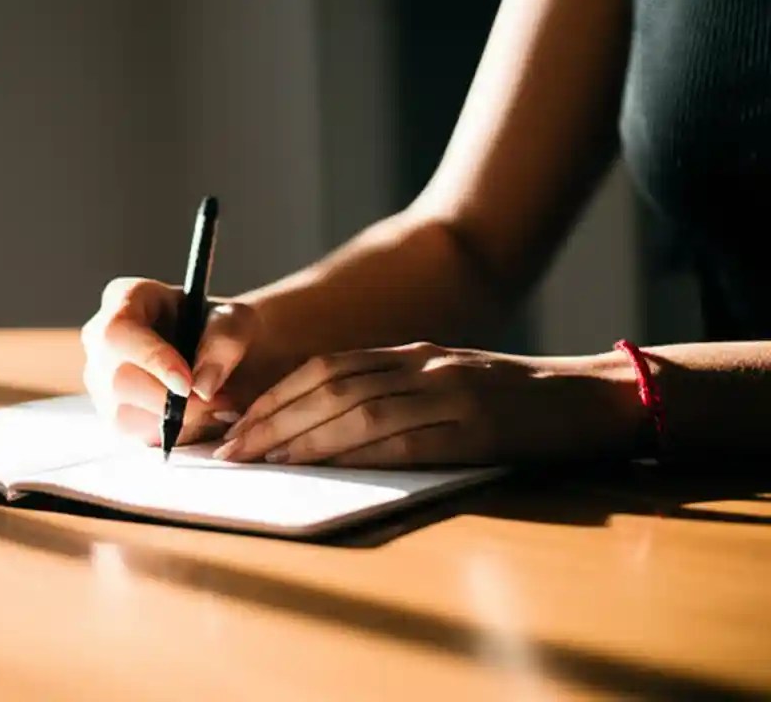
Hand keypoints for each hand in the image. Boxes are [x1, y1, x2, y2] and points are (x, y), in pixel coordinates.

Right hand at [81, 277, 268, 445]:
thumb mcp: (236, 322)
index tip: (187, 384)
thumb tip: (201, 387)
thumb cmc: (223, 328)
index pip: (118, 332)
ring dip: (176, 421)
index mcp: (125, 298)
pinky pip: (134, 436)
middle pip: (118, 380)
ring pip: (123, 414)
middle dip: (170, 401)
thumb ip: (224, 344)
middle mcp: (101, 340)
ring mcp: (100, 380)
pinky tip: (198, 418)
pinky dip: (172, 435)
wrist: (224, 354)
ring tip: (216, 408)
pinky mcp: (113, 415)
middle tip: (218, 403)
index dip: (150, 360)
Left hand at [214, 342, 643, 466]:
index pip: (324, 370)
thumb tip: (323, 425)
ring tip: (261, 462)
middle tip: (230, 450)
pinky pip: (405, 441)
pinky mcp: (476, 429)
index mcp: (411, 355)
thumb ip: (392, 392)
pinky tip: (325, 468)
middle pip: (329, 387)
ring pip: (358, 411)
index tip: (236, 424)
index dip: (274, 396)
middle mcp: (422, 366)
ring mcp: (450, 394)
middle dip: (272, 419)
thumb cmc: (513, 398)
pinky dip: (357, 455)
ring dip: (301, 437)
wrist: (592, 397)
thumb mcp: (446, 380)